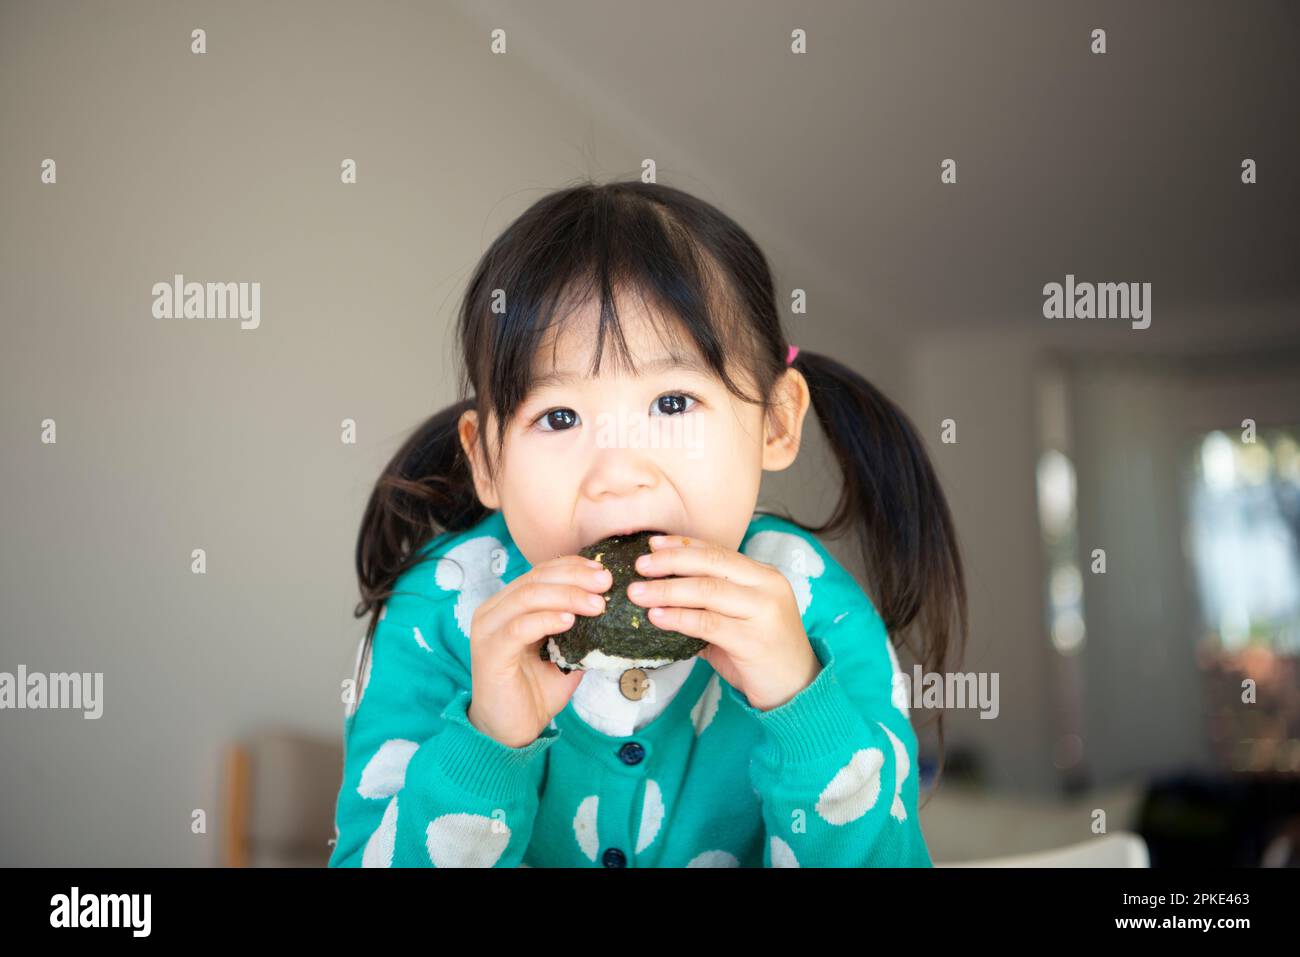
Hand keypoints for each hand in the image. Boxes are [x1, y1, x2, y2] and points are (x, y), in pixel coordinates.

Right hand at [466, 554, 611, 747]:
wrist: (512, 730)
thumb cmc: (535, 690)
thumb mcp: (564, 652)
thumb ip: (579, 628)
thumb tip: (610, 606)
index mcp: (509, 604)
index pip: (541, 571)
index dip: (573, 567)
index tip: (604, 572)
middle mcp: (494, 610)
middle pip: (536, 578)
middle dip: (576, 578)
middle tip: (606, 584)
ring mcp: (488, 629)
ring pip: (528, 596)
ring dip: (567, 596)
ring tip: (597, 604)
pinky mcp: (489, 652)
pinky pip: (519, 627)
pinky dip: (547, 619)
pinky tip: (570, 621)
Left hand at [624, 534, 821, 710]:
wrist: (796, 688)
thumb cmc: (761, 652)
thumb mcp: (739, 618)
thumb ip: (710, 603)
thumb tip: (660, 590)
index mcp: (764, 575)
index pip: (718, 551)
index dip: (683, 546)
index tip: (652, 545)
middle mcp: (767, 587)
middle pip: (711, 564)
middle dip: (671, 561)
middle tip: (640, 566)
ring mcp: (764, 613)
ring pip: (707, 591)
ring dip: (667, 590)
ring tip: (638, 593)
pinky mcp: (754, 641)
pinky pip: (708, 624)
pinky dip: (678, 618)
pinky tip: (657, 617)